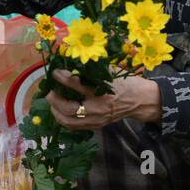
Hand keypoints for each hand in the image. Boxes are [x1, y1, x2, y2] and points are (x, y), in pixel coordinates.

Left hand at [46, 68, 161, 130]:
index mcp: (103, 91)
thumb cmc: (125, 83)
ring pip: (69, 121)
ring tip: (52, 102)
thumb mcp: (111, 72)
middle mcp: (99, 108)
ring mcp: (97, 119)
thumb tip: (71, 63)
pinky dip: (64, 119)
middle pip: (69, 109)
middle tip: (49, 91)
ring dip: (56, 112)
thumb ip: (93, 69)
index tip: (55, 72)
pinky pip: (75, 126)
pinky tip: (60, 111)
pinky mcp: (97, 125)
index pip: (76, 85)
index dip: (62, 78)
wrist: (140, 100)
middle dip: (55, 100)